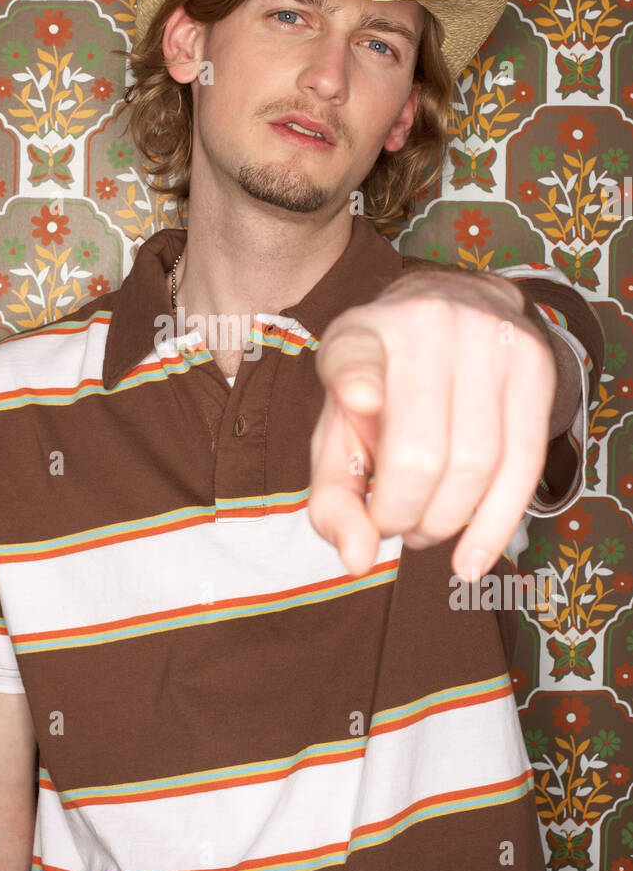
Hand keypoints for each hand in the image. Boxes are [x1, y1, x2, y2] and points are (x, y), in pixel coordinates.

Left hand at [307, 270, 557, 582]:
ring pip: (477, 464)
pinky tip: (471, 558)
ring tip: (425, 527)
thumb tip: (357, 560)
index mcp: (360, 334)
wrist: (455, 310)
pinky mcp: (535, 366)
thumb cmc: (385, 389)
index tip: (359, 399)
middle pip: (420, 452)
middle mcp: (426, 324)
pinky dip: (496, 525)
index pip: (353, 356)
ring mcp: (488, 340)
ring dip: (446, 521)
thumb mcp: (341, 430)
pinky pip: (524, 464)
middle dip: (403, 514)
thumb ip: (335, 498)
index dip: (355, 379)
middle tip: (394, 525)